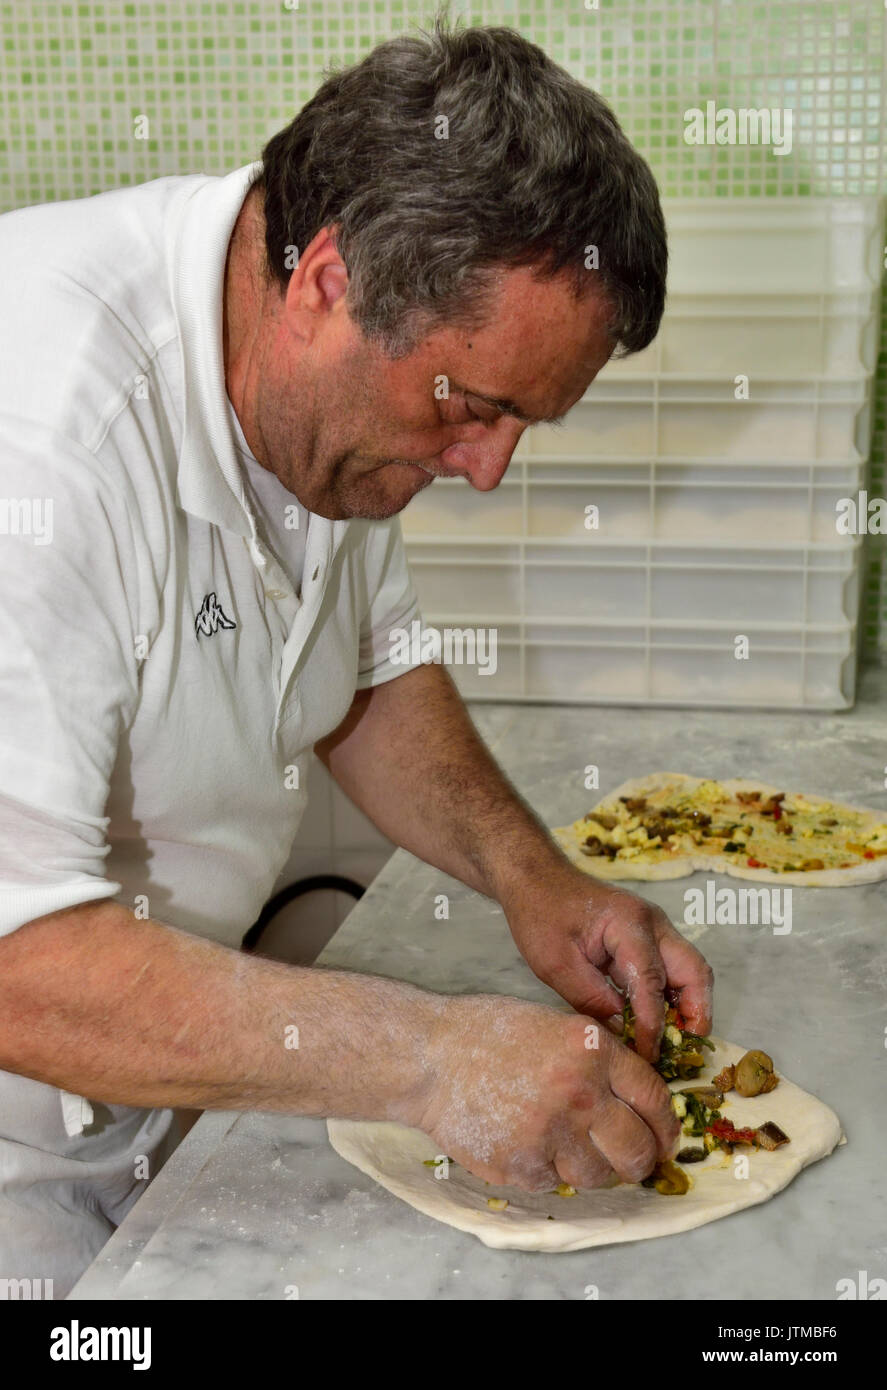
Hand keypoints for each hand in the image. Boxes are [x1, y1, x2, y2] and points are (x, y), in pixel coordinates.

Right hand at [420, 993, 679, 1191]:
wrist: (432, 1057)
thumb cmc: (490, 1034)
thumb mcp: (558, 1025)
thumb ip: (600, 1060)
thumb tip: (639, 1100)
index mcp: (593, 1051)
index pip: (654, 1100)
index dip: (664, 1125)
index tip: (662, 1136)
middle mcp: (580, 1093)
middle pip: (638, 1150)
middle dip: (641, 1159)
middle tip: (632, 1159)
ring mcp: (552, 1133)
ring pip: (600, 1175)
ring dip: (594, 1168)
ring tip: (572, 1149)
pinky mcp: (523, 1166)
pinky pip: (555, 1183)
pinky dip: (549, 1171)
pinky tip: (530, 1144)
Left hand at [502, 859, 713, 1062]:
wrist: (537, 880)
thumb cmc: (541, 914)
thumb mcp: (555, 963)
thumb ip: (590, 998)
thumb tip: (622, 1032)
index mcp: (628, 923)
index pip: (652, 980)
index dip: (653, 1023)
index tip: (649, 1055)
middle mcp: (653, 923)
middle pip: (693, 971)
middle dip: (695, 1014)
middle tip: (683, 1051)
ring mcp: (655, 930)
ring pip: (690, 971)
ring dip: (687, 1008)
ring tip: (673, 1044)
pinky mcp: (649, 939)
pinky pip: (673, 971)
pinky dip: (672, 999)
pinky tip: (658, 1025)